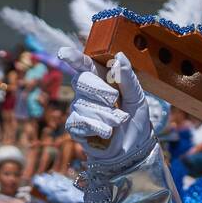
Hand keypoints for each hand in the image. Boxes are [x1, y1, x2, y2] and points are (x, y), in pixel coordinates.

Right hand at [60, 47, 152, 163]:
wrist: (133, 149)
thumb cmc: (134, 119)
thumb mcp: (137, 97)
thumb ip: (128, 77)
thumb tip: (119, 56)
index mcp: (100, 78)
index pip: (84, 64)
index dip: (73, 57)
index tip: (64, 53)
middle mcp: (86, 91)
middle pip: (81, 81)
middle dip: (100, 91)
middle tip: (115, 100)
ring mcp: (78, 108)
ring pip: (83, 104)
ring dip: (106, 115)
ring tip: (118, 122)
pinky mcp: (74, 126)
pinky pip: (80, 121)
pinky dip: (98, 127)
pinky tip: (107, 133)